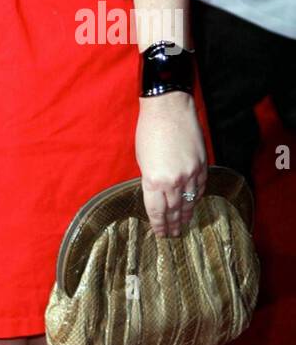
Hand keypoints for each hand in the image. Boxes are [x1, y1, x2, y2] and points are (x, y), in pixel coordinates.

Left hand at [135, 91, 207, 237]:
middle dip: (173, 224)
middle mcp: (174, 181)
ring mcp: (190, 174)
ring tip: (184, 226)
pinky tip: (193, 205)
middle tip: (173, 235)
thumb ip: (151, 179)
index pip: (157, 210)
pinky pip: (200, 188)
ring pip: (189, 202)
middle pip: (174, 210)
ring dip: (186, 216)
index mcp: (154, 180)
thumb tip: (158, 194)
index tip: (160, 233)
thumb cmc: (149, 130)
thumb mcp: (142, 158)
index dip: (158, 224)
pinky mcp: (202, 166)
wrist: (169, 108)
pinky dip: (196, 198)